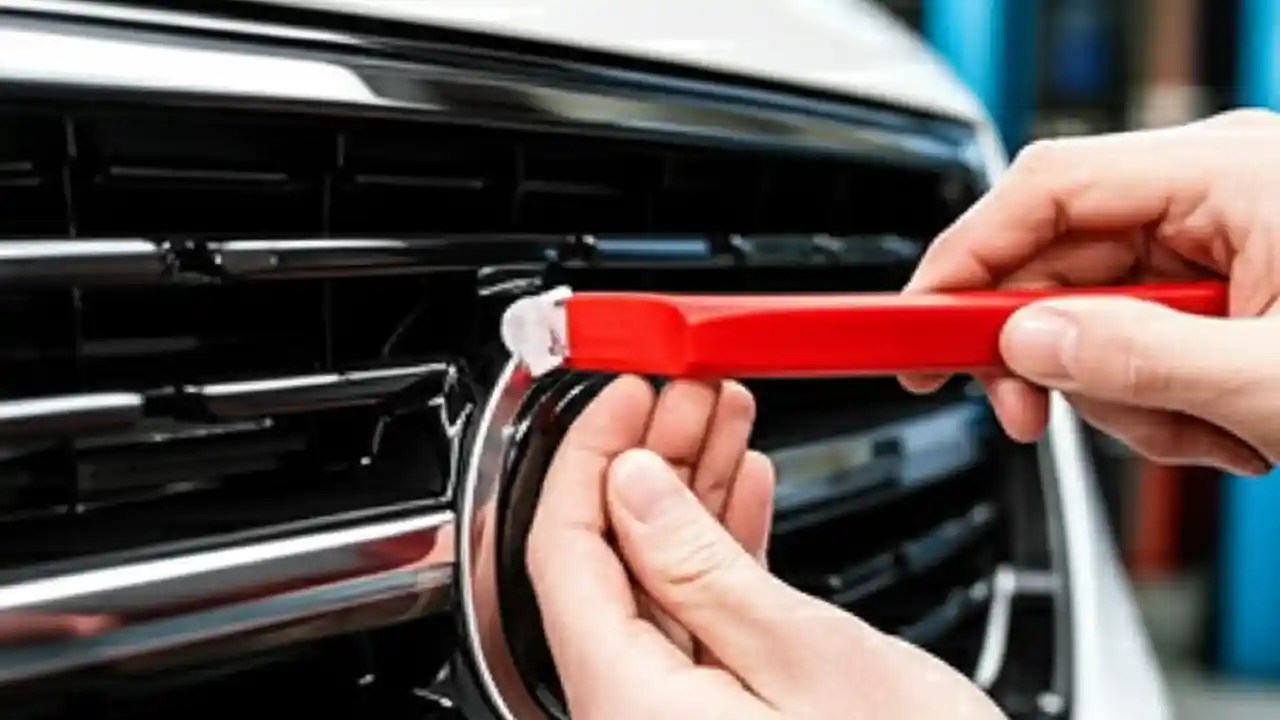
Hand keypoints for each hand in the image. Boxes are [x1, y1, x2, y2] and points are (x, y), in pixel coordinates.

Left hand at [527, 376, 1004, 718]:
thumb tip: (628, 483)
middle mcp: (636, 711)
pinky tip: (743, 485)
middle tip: (688, 387)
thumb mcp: (803, 657)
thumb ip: (698, 565)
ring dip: (690, 486)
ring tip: (724, 412)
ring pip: (660, 573)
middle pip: (612, 556)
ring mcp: (680, 711)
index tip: (625, 393)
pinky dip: (723, 541)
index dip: (588, 459)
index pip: (565, 553)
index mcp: (628, 702)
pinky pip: (701, 609)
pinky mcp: (726, 708)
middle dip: (649, 457)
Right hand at [902, 108, 1279, 474]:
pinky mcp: (1216, 287)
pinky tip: (1212, 421)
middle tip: (1026, 414)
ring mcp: (1214, 238)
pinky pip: (1132, 338)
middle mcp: (1212, 192)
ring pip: (1089, 313)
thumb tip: (1028, 343)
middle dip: (1042, 353)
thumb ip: (1140, 358)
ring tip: (1201, 428)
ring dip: (1116, 392)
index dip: (963, 256)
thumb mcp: (1271, 377)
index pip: (1049, 188)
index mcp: (1229, 173)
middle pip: (1055, 258)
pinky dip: (1150, 396)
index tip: (912, 323)